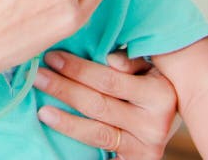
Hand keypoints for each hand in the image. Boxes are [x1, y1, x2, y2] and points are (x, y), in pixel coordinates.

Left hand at [34, 50, 178, 159]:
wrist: (169, 120)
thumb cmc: (152, 83)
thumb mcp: (148, 68)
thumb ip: (130, 61)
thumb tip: (109, 59)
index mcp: (159, 94)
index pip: (108, 80)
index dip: (77, 69)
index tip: (51, 57)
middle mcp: (155, 124)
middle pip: (98, 105)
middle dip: (63, 89)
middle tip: (38, 75)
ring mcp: (145, 147)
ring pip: (97, 133)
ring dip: (65, 121)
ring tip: (42, 110)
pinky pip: (102, 153)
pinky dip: (80, 145)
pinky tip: (60, 134)